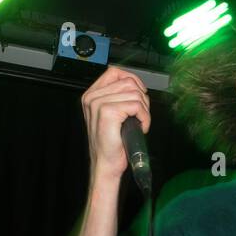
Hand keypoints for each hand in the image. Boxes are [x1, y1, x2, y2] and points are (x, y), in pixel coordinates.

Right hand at [80, 65, 150, 182]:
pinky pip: (137, 105)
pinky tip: (141, 127)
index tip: (140, 93)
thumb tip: (135, 86)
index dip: (132, 79)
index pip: (114, 72)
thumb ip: (117, 97)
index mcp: (91, 95)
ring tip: (140, 122)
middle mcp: (92, 97)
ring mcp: (99, 104)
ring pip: (135, 93)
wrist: (106, 163)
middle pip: (128, 82)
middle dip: (142, 98)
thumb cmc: (111, 143)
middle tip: (141, 115)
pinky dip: (145, 117)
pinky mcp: (108, 112)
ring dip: (144, 109)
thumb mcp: (111, 115)